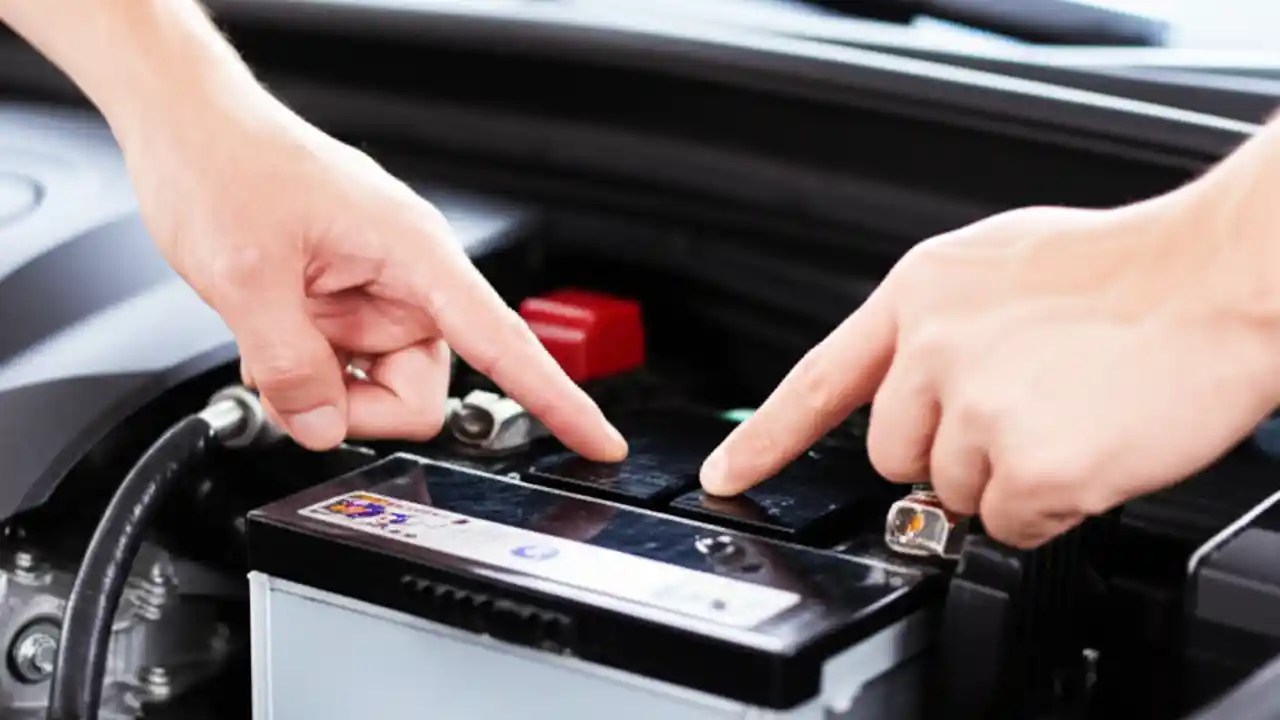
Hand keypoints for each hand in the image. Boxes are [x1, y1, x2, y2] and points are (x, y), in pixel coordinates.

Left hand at [123, 95, 625, 457]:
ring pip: (380, 388)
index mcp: (416, 255)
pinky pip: (345, 370)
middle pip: (421, 390)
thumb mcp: (247, 273)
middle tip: (293, 379)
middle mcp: (409, 278)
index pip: (505, 344)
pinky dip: (306, 372)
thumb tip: (320, 424)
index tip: (600, 443)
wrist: (189, 128)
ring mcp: (377, 294)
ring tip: (272, 337)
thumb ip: (290, 365)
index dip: (559, 401)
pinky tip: (273, 335)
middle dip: (357, 406)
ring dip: (321, 386)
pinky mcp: (346, 303)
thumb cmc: (228, 163)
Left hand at [700, 148, 1279, 547]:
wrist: (1219, 278)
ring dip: (1004, 477)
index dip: (765, 436)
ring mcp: (975, 408)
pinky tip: (1088, 449)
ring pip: (954, 493)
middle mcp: (932, 348)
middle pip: (894, 454)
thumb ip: (937, 329)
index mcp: (920, 294)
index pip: (818, 380)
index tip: (729, 473)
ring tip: (1067, 416)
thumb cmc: (1126, 272)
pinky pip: (1009, 524)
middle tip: (1023, 409)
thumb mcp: (998, 268)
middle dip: (947, 452)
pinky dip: (1049, 505)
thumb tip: (914, 388)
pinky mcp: (1027, 465)